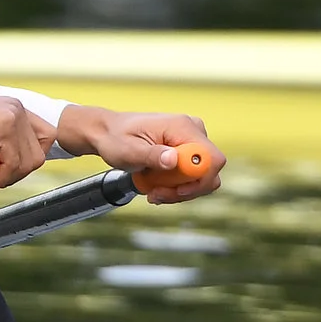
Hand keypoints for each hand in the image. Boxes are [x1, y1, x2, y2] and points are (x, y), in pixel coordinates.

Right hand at [0, 93, 53, 188]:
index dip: (29, 158)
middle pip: (40, 152)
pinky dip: (0, 177)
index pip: (45, 136)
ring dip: (8, 177)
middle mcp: (16, 107)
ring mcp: (12, 114)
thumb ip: (0, 146)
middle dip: (19, 172)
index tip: (10, 168)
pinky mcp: (4, 124)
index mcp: (12, 107)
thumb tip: (12, 168)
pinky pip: (13, 162)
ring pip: (30, 161)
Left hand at [54, 106, 224, 203]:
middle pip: (209, 172)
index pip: (212, 159)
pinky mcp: (186, 149)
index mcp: (182, 127)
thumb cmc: (116, 139)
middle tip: (157, 194)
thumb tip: (173, 160)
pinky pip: (192, 175)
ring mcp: (191, 139)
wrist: (108, 134)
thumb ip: (152, 156)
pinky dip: (176, 185)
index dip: (200, 180)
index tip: (176, 190)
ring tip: (153, 190)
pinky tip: (157, 186)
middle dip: (185, 190)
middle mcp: (193, 130)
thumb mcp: (128, 151)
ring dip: (178, 190)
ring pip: (201, 177)